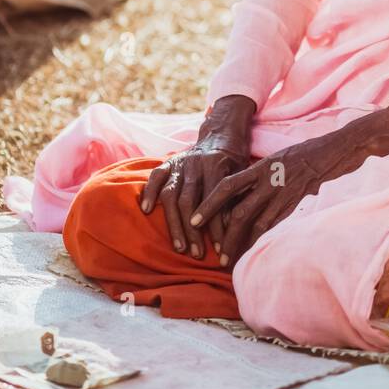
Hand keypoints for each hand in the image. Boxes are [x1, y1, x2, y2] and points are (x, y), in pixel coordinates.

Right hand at [139, 94, 255, 258]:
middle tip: (196, 253)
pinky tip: (147, 210)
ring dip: (173, 224)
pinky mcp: (169, 162)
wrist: (222, 135)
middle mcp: (195, 163)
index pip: (213, 201)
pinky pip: (156, 176)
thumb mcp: (241, 176)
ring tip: (179, 247)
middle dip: (192, 231)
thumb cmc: (235, 161)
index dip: (215, 227)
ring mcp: (180, 162)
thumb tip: (231, 232)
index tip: (218, 248)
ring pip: (170, 195)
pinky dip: (149, 192)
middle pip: (188, 202)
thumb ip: (234, 199)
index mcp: (215, 165)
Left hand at [190, 101, 388, 269]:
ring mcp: (286, 190)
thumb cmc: (312, 153)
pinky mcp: (301, 201)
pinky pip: (278, 225)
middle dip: (221, 235)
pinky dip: (265, 241)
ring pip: (256, 222)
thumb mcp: (282, 159)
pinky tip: (258, 253)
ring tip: (230, 261)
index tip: (195, 221)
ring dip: (240, 244)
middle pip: (237, 211)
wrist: (342, 146)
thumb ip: (264, 176)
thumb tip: (246, 194)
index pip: (227, 186)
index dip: (209, 205)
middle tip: (213, 254)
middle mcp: (270, 178)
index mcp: (262, 165)